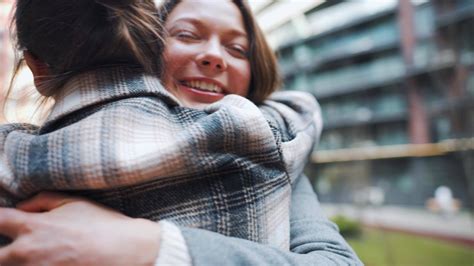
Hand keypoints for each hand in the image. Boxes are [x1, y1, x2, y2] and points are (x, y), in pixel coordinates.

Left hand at [0, 192, 160, 265]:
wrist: (126, 250)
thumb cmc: (102, 224)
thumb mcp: (74, 202)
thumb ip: (41, 200)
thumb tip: (22, 206)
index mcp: (33, 227)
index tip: (6, 222)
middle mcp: (28, 252)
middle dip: (3, 251)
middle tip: (18, 248)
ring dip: (19, 262)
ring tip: (40, 256)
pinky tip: (51, 263)